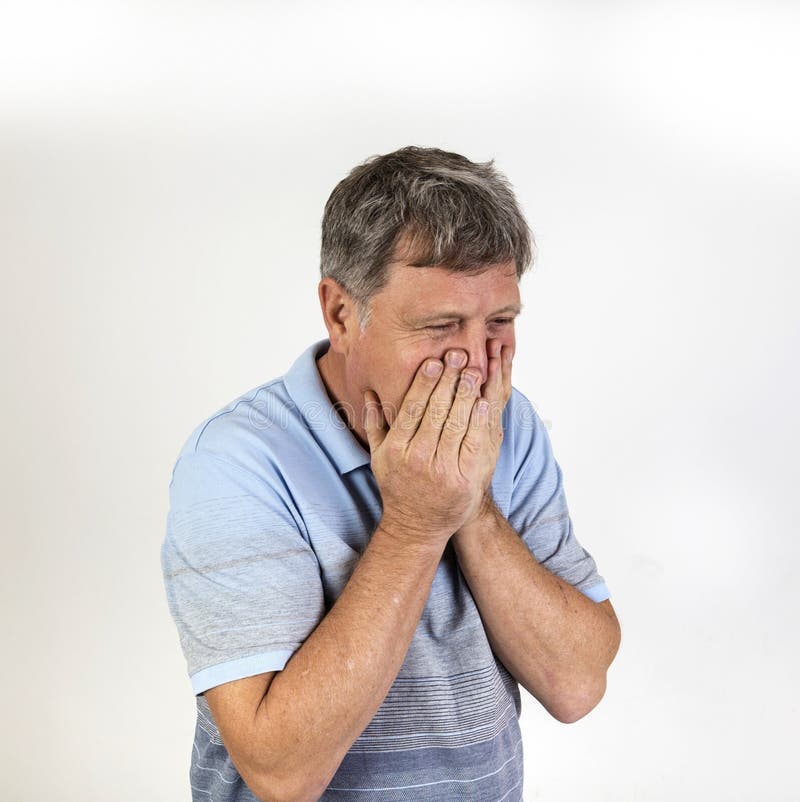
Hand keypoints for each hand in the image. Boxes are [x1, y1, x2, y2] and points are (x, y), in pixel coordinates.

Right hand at [363, 344, 509, 545]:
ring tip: (473, 371)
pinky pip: (474, 443)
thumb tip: (369, 393)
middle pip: (436, 411)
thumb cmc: (397, 487)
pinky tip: (482, 401)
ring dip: (466, 394)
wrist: (418, 526)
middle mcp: (418, 459)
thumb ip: (374, 424)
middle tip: (459, 356)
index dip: (424, 383)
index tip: (434, 362)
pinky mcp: (465, 480)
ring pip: (457, 423)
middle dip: (449, 380)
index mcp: (396, 449)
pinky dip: (479, 420)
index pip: (413, 408)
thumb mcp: (379, 457)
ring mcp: (443, 470)